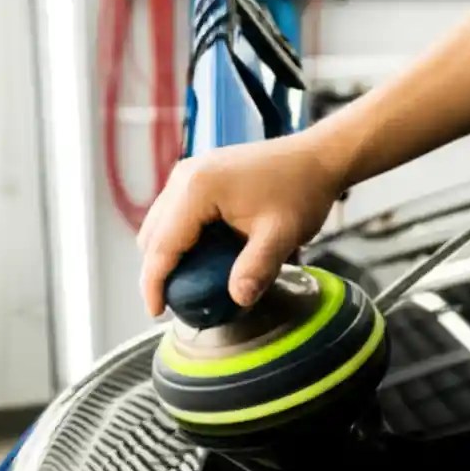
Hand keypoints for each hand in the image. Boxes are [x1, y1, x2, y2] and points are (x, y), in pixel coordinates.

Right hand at [137, 131, 347, 315]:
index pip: (161, 245)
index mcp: (197, 189)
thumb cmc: (301, 191)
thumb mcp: (282, 235)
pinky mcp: (199, 175)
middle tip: (177, 303)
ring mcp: (190, 172)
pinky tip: (202, 259)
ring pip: (160, 224)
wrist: (317, 158)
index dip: (153, 284)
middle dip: (158, 271)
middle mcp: (184, 176)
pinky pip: (175, 214)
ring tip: (189, 285)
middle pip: (152, 235)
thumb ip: (257, 268)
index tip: (156, 313)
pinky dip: (179, 239)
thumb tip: (237, 299)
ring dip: (167, 255)